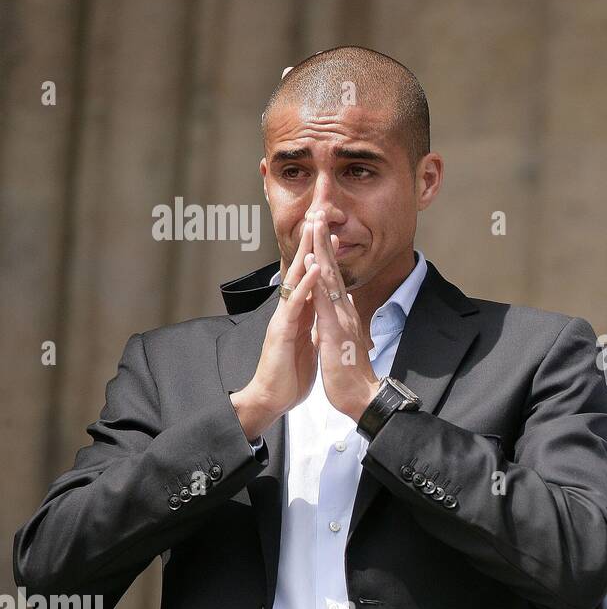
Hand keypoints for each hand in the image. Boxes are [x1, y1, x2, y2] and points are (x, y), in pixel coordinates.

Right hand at [231, 219, 320, 439]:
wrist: (273, 398)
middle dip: (310, 239)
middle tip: (320, 210)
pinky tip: (312, 270)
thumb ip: (310, 321)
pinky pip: (295, 305)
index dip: (320, 252)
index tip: (331, 228)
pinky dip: (305, 286)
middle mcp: (289, 309)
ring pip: (296, 279)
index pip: (310, 275)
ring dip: (306, 252)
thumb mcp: (307, 340)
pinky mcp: (282, 333)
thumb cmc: (290, 372)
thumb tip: (318, 309)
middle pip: (300, 266)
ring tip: (315, 227)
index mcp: (299, 311)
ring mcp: (284, 319)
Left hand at [304, 210, 381, 422]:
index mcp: (344, 313)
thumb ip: (342, 322)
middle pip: (333, 268)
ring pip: (329, 276)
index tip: (321, 231)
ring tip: (316, 224)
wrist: (360, 396)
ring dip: (321, 249)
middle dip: (324, 239)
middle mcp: (345, 310)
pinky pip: (325, 299)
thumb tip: (342, 308)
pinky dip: (319, 278)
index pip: (333, 278)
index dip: (326, 253)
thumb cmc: (350, 374)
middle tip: (320, 212)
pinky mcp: (335, 329)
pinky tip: (314, 261)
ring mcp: (341, 318)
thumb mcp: (344, 342)